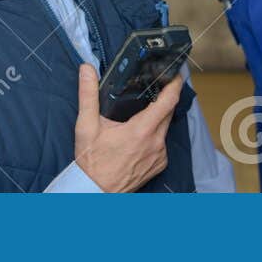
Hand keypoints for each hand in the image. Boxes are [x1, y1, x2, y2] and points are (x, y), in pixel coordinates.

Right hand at [72, 65, 182, 192]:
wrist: (95, 192)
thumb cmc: (92, 161)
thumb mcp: (86, 125)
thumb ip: (88, 94)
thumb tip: (87, 70)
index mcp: (141, 130)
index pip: (169, 101)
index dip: (175, 84)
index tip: (175, 73)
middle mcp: (156, 143)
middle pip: (168, 112)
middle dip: (164, 98)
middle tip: (154, 86)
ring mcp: (160, 156)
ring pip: (165, 128)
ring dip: (158, 117)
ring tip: (141, 112)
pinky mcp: (159, 165)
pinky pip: (162, 143)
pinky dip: (155, 135)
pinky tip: (139, 136)